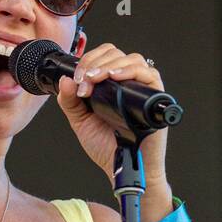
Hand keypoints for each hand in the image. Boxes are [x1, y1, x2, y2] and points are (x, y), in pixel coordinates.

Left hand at [56, 45, 168, 188]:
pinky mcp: (155, 97)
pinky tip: (115, 78)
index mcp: (111, 85)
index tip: (77, 78)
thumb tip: (65, 79)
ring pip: (132, 59)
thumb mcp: (81, 121)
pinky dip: (130, 71)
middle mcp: (128, 83)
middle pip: (117, 54)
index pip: (104, 57)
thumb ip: (70, 101)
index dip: (89, 60)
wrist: (121, 167)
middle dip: (96, 63)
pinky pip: (148, 74)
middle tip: (84, 80)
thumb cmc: (107, 147)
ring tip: (95, 78)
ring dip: (110, 65)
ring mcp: (142, 89)